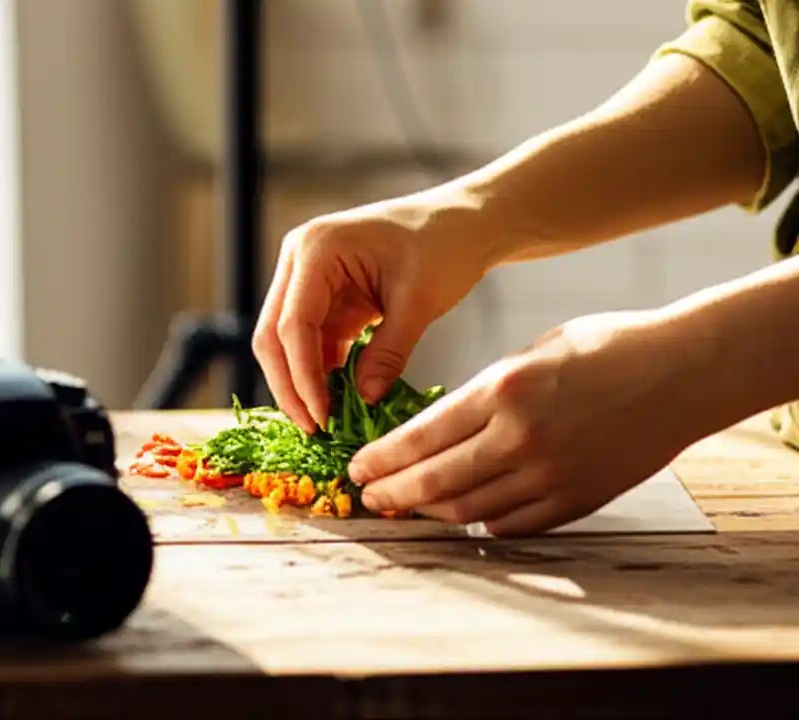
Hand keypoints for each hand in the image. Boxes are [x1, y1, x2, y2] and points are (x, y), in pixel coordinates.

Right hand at [252, 192, 499, 432]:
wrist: (463, 221)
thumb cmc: (445, 244)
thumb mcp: (419, 301)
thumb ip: (388, 352)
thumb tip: (364, 399)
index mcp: (317, 248)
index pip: (293, 323)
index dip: (302, 376)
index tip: (321, 416)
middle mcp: (299, 259)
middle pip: (274, 333)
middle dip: (289, 384)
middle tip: (313, 428)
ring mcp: (306, 277)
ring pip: (285, 341)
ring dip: (302, 380)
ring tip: (325, 420)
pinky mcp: (322, 295)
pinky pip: (310, 340)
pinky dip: (320, 370)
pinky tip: (336, 399)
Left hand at [349, 311, 701, 535]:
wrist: (683, 370)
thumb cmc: (607, 347)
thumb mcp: (530, 353)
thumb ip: (485, 394)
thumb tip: (440, 430)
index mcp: (502, 390)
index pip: (420, 437)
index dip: (381, 459)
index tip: (357, 468)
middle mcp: (520, 437)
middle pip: (435, 481)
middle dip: (392, 492)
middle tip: (368, 497)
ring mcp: (550, 474)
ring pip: (469, 509)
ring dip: (430, 511)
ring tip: (408, 507)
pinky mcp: (577, 499)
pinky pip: (513, 523)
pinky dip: (480, 522)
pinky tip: (462, 516)